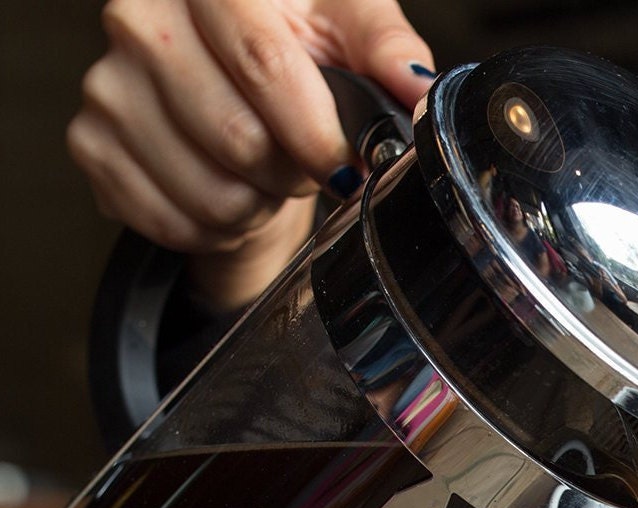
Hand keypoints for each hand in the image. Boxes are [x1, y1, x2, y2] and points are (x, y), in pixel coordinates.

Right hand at [67, 0, 434, 307]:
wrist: (233, 93)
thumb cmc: (295, 53)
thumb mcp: (347, 28)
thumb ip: (386, 48)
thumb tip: (418, 86)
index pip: (262, 62)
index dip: (315, 130)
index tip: (347, 162)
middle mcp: (140, 19)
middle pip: (236, 137)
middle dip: (291, 171)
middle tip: (303, 161)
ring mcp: (108, 84)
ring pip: (209, 192)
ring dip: (257, 205)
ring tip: (266, 177)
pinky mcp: (93, 146)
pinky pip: (173, 223)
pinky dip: (216, 229)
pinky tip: (229, 194)